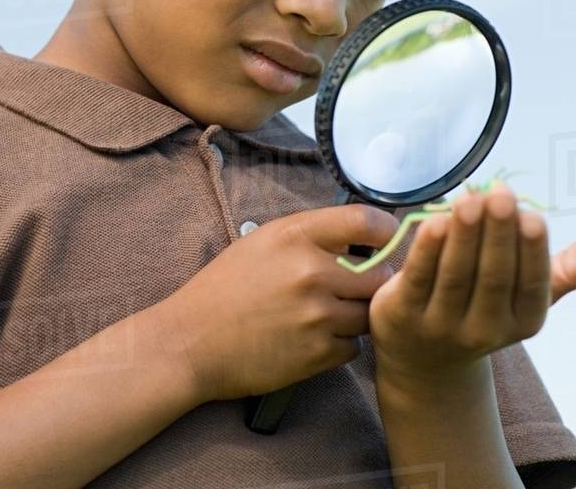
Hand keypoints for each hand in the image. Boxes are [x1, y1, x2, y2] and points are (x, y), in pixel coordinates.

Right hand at [156, 203, 399, 403]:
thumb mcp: (260, 244)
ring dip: (354, 317)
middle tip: (353, 290)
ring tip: (322, 317)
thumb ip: (310, 238)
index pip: (366, 222)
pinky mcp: (318, 353)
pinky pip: (353, 347)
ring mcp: (317, 315)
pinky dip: (338, 345)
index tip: (386, 241)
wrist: (189, 341)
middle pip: (380, 276)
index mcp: (294, 236)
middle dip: (372, 284)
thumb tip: (360, 241)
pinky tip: (310, 339)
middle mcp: (311, 271)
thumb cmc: (222, 290)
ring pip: (369, 315)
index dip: (386, 232)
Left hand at [368, 181, 575, 379]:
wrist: (423, 358)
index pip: (531, 285)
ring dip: (464, 233)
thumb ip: (563, 270)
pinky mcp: (402, 314)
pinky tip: (434, 220)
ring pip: (456, 275)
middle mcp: (485, 329)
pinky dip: (426, 248)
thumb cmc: (481, 309)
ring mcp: (441, 326)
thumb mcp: (523, 298)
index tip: (531, 214)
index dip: (531, 250)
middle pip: (494, 277)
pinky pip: (418, 277)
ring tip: (469, 198)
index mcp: (523, 322)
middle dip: (497, 232)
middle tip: (499, 193)